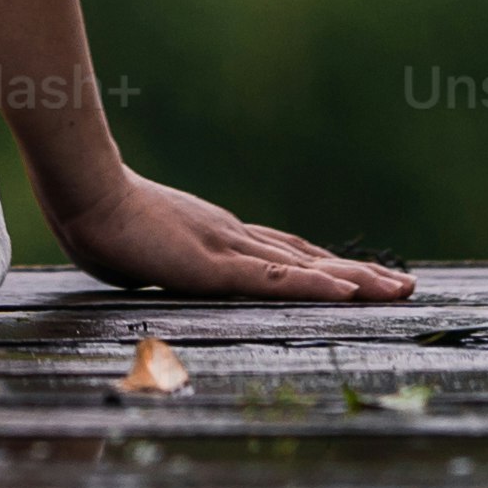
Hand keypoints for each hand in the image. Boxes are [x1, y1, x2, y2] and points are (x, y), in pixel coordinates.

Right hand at [44, 167, 411, 301]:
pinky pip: (276, 280)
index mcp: (218, 237)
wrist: (83, 195)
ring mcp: (229, 249)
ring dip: (356, 280)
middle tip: (405, 284)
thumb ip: (162, 263)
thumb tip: (156, 271)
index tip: (359, 276)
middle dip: (359, 274)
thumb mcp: (142, 254)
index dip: (324, 267)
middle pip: (309, 259)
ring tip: (399, 288)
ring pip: (305, 268)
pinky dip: (315, 286)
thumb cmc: (98, 223)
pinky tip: (348, 292)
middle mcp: (235, 239)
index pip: (284, 254)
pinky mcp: (216, 266)